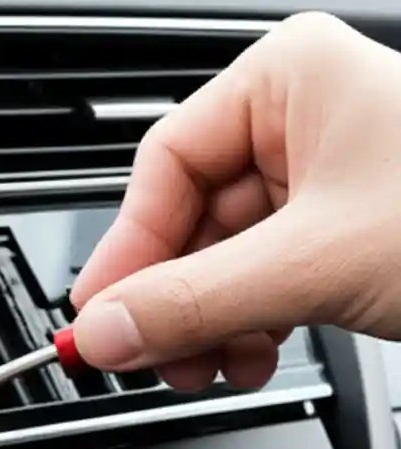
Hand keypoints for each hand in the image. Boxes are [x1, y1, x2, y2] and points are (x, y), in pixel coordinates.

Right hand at [71, 12, 400, 390]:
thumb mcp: (319, 262)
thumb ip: (194, 301)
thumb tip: (102, 331)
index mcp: (289, 80)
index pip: (165, 165)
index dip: (127, 249)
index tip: (98, 314)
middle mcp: (303, 120)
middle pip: (192, 218)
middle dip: (173, 299)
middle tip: (148, 356)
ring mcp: (328, 176)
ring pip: (226, 255)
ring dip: (209, 322)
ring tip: (210, 367)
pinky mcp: (350, 228)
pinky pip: (268, 275)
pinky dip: (251, 324)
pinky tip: (253, 358)